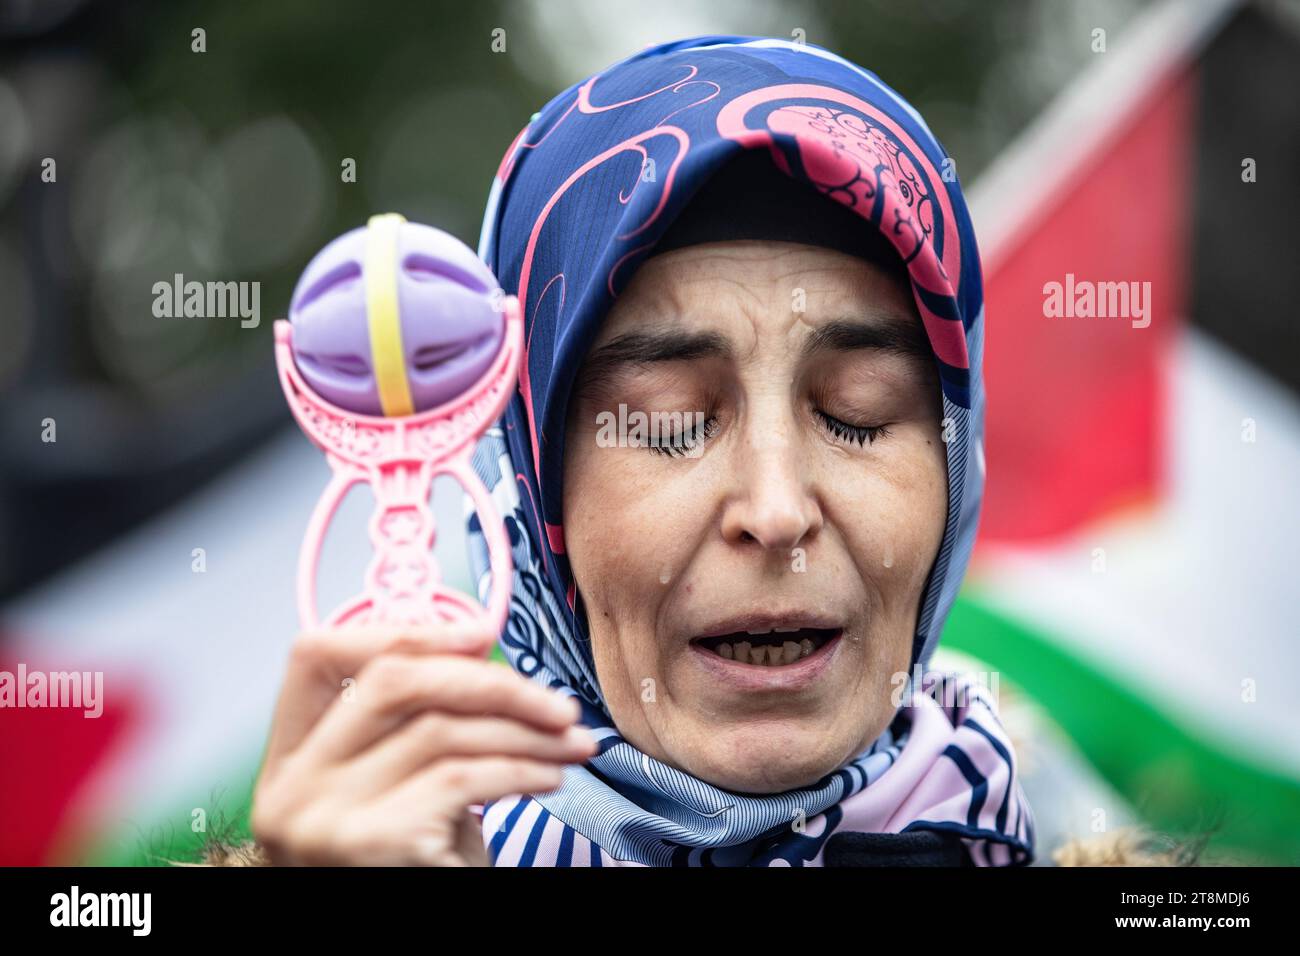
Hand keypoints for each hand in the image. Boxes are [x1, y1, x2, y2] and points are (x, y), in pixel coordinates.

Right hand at [250, 621, 595, 864]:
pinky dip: (523, 770)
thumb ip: (406, 727)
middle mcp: (292, 789)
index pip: (316, 656)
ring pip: (442, 729)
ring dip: (525, 732)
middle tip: (555, 703)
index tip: (480, 634)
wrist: (416, 944)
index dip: (401, 632)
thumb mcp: (392, 791)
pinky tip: (550, 776)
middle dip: (490, 681)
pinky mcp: (377, 844)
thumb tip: (478, 647)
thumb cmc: (411, 869)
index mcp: (287, 763)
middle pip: (392, 683)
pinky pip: (465, 777)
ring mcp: (327, 820)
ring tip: (570, 743)